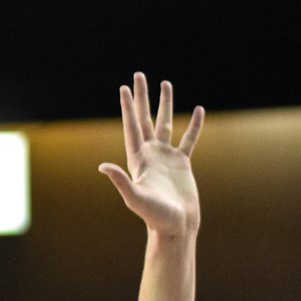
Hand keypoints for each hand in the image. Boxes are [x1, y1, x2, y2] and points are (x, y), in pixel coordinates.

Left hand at [99, 73, 202, 237]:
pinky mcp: (182, 163)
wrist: (176, 226)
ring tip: (166, 84)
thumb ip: (121, 181)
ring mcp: (166, 157)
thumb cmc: (155, 216)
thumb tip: (103, 166)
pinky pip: (189, 139)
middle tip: (139, 75)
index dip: (128, 107)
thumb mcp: (135, 198)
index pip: (131, 126)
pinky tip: (198, 110)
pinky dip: (194, 125)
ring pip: (166, 123)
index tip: (125, 88)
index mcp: (138, 159)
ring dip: (165, 104)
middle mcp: (150, 154)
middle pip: (145, 118)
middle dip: (142, 97)